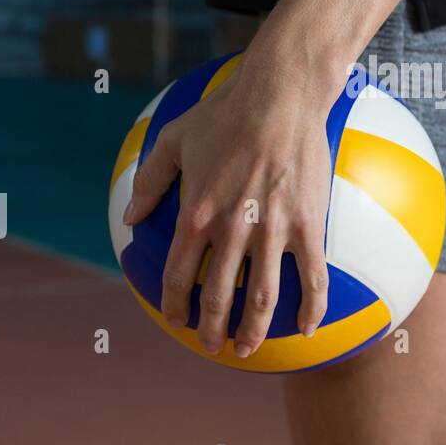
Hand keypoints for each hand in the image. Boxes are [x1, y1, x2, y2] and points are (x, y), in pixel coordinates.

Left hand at [123, 49, 341, 357]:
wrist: (282, 95)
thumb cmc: (224, 113)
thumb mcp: (173, 141)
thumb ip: (149, 182)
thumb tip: (131, 216)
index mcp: (196, 215)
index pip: (179, 275)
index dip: (174, 304)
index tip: (174, 321)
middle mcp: (232, 231)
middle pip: (218, 296)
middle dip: (211, 329)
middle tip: (211, 346)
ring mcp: (273, 231)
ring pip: (262, 297)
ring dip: (254, 331)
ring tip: (249, 349)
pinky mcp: (309, 225)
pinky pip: (313, 277)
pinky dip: (312, 308)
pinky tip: (307, 328)